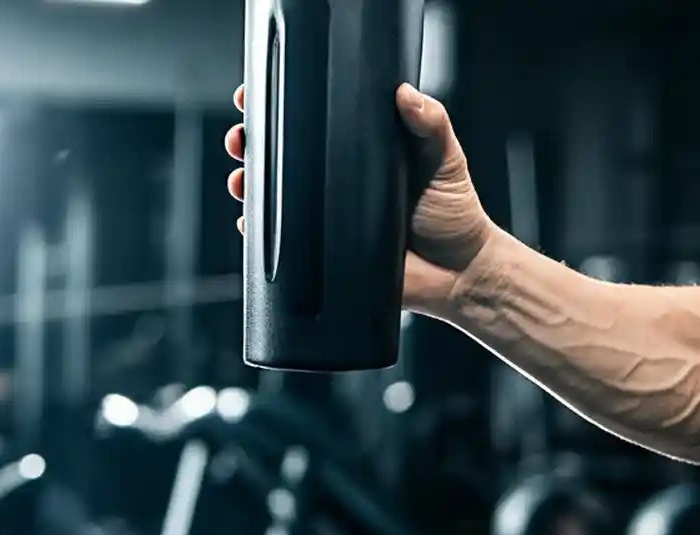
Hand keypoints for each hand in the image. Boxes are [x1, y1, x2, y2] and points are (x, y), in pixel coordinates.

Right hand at [225, 83, 497, 317]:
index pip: (310, 124)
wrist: (457, 275)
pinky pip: (279, 242)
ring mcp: (322, 218)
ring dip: (246, 186)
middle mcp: (333, 184)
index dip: (279, 108)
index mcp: (356, 154)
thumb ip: (431, 124)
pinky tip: (252, 222)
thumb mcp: (444, 160)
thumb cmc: (454, 215)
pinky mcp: (320, 254)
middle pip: (279, 156)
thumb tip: (405, 93)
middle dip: (250, 143)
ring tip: (241, 181)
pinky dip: (259, 233)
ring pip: (271, 198)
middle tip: (243, 138)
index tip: (259, 94)